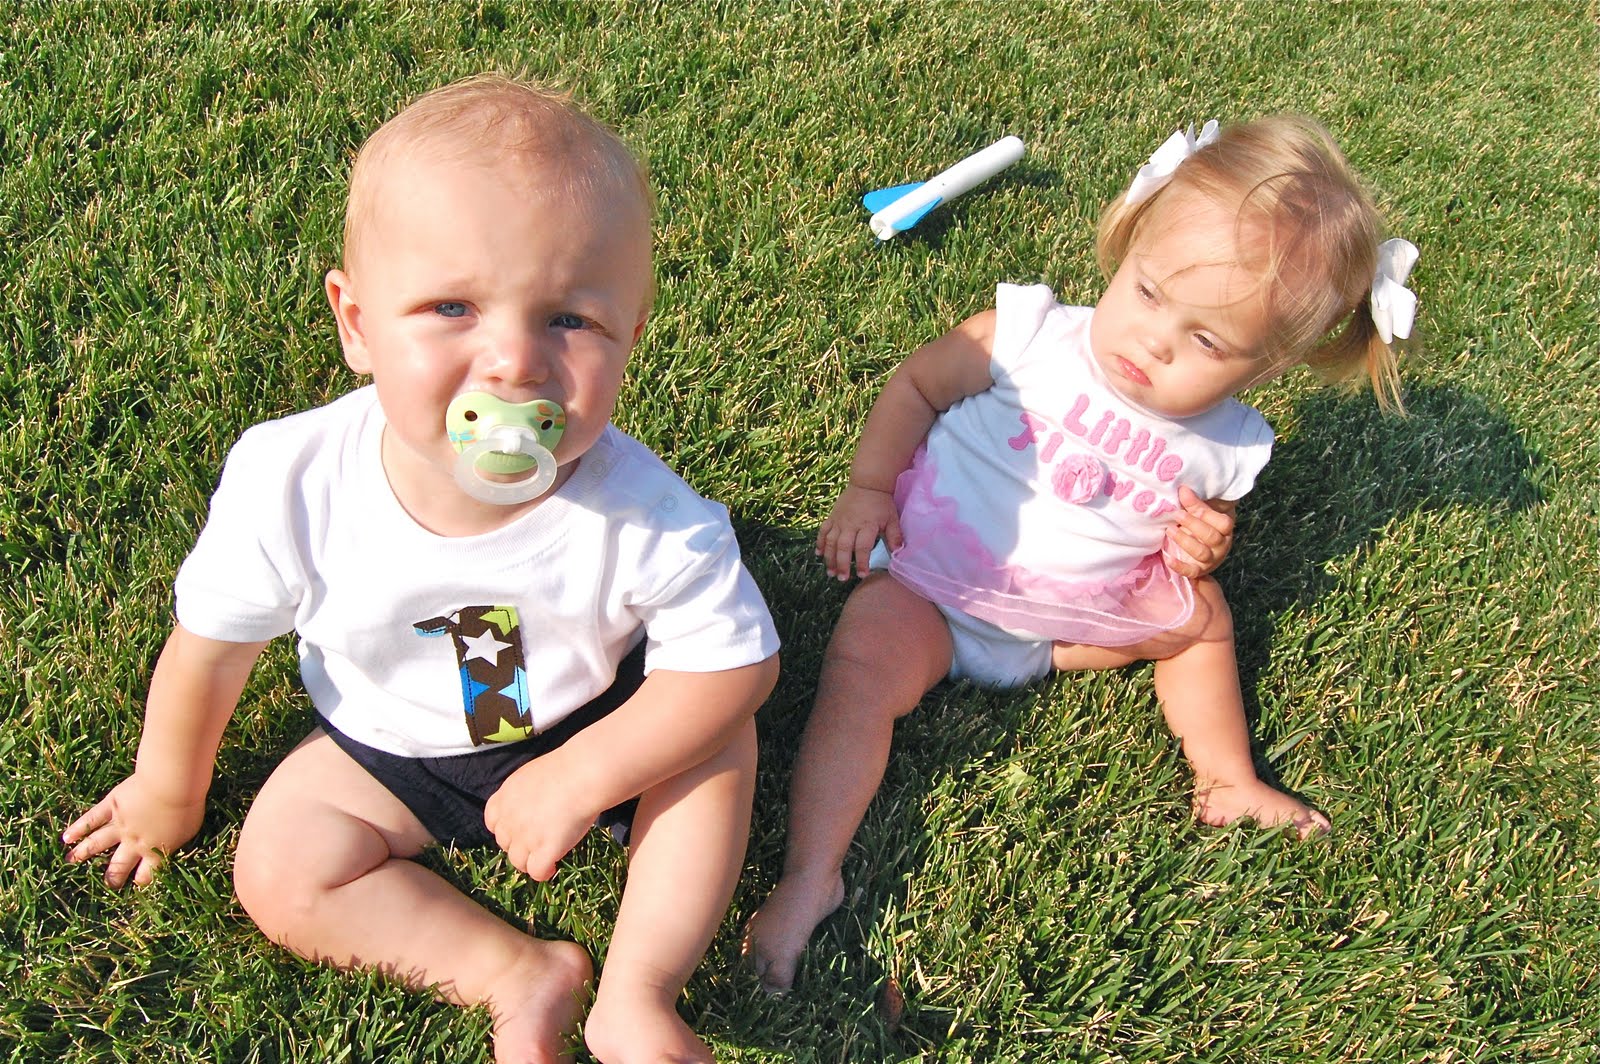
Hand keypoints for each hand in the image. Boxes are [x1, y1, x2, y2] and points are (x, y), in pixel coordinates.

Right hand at [62, 773, 206, 887]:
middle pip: (120, 864)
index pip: (145, 874)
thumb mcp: (190, 830)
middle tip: (107, 884)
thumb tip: (173, 844)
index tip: (135, 884)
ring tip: (71, 861)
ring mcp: (120, 825)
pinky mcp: (112, 806)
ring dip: (84, 853)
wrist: (171, 786)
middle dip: (113, 876)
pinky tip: (67, 837)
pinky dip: (78, 828)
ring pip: (98, 843)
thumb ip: (178, 841)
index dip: (140, 880)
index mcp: (155, 851)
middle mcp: (134, 843)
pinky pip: (92, 819)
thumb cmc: (188, 806)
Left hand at [483, 755, 598, 880]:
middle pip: (505, 844)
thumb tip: (533, 807)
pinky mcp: (543, 851)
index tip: (522, 829)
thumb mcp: (533, 776)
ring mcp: (525, 838)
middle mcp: (509, 820)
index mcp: (505, 797)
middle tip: (539, 842)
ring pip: (518, 862)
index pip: (493, 822)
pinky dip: (544, 872)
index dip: (507, 829)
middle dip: (520, 845)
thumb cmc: (567, 769)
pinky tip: (554, 865)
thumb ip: (524, 795)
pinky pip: (537, 872)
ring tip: (547, 856)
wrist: (582, 776)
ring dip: (530, 862)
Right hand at [816, 484, 900, 580]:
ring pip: (831, 541)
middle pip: (843, 547)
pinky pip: (823, 531)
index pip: (863, 547)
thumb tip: (898, 553)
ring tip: (831, 572)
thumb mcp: (892, 519)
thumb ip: (894, 536)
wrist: (867, 483)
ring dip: (829, 558)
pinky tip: (818, 554)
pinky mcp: (832, 517)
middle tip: (842, 578)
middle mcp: (851, 524)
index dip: (862, 562)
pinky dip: (819, 542)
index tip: (862, 575)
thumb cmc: (881, 503)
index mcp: (867, 525)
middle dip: (842, 564)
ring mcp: (839, 521)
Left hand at [1161, 486, 1235, 578]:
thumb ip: (1194, 504)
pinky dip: (1179, 566)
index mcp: (1224, 529)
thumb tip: (1183, 489)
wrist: (1196, 548)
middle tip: (1176, 514)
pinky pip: (1191, 572)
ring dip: (1185, 541)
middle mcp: (1221, 545)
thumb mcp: (1200, 514)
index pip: (1223, 523)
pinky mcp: (1198, 570)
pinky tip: (1168, 559)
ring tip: (1169, 530)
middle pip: (1212, 537)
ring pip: (1202, 553)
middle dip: (1193, 524)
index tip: (1187, 500)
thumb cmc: (1199, 525)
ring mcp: (1211, 559)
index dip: (1206, 513)